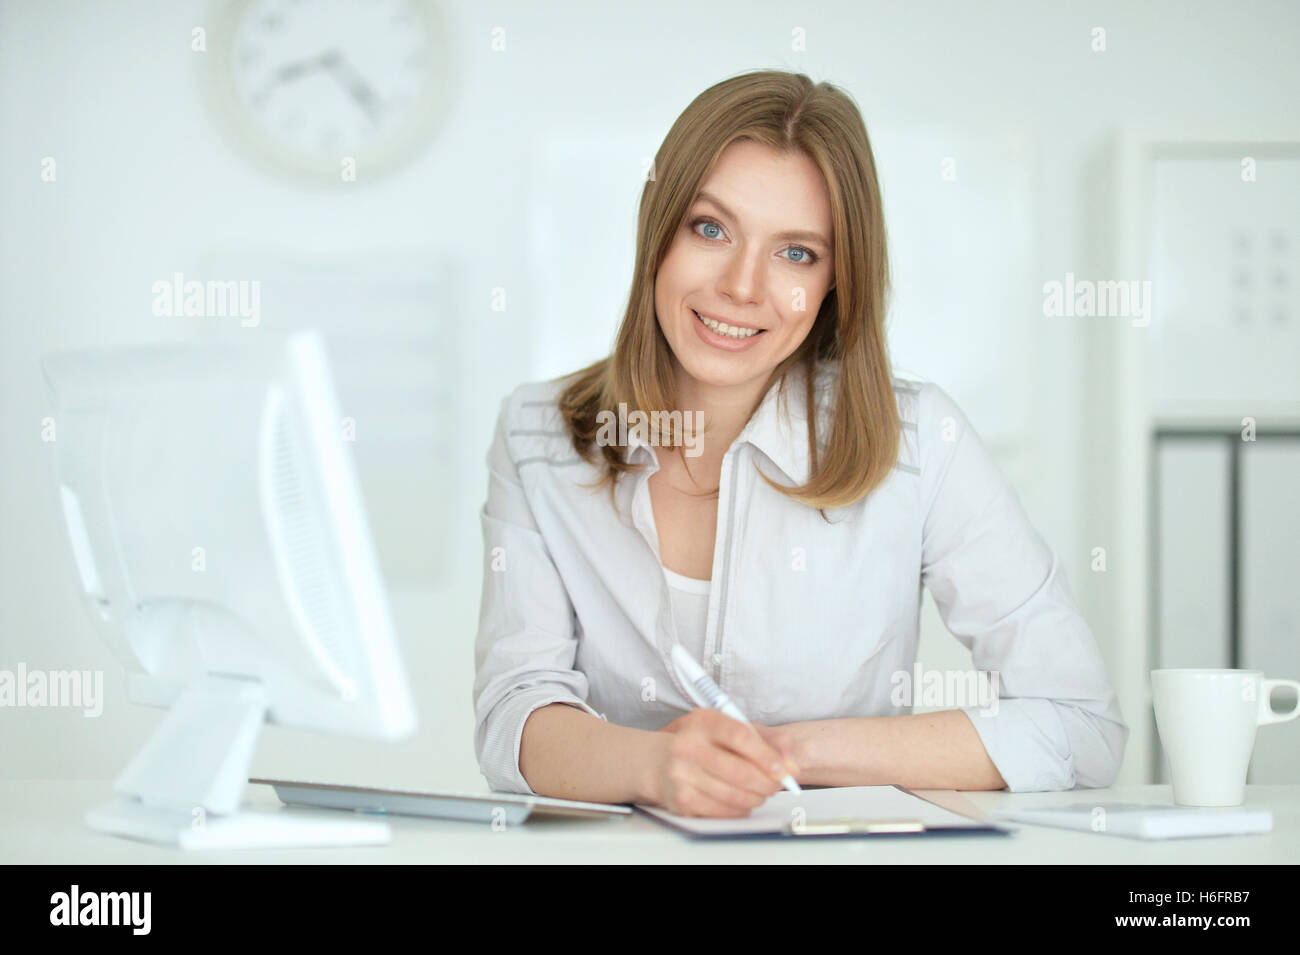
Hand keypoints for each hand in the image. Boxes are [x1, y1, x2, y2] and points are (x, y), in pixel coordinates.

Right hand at [648, 709, 799, 816]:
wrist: (660, 761)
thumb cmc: (703, 742)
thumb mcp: (732, 728)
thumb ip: (768, 739)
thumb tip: (791, 763)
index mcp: (703, 721)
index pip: (740, 736)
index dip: (766, 755)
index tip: (782, 768)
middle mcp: (688, 745)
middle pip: (740, 771)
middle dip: (767, 782)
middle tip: (778, 784)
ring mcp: (682, 774)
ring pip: (734, 795)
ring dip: (757, 797)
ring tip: (760, 792)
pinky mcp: (681, 799)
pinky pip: (723, 811)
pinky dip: (741, 808)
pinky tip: (742, 800)